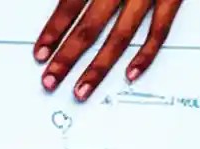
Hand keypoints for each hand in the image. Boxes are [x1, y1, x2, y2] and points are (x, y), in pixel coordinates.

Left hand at [35, 0, 182, 101]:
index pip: (69, 3)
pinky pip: (160, 30)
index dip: (53, 30)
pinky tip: (130, 74)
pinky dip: (145, 54)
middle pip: (90, 25)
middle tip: (50, 80)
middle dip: (67, 57)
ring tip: (82, 89)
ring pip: (120, 35)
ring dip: (99, 66)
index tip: (39, 53)